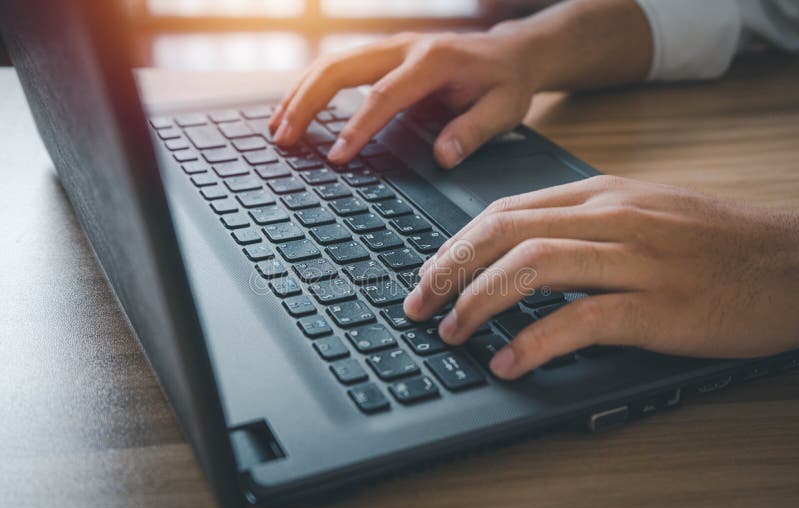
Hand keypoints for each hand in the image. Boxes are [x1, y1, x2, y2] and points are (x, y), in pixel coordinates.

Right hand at [268, 30, 536, 167]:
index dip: (357, 127)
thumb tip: (444, 157)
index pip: (383, 96)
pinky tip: (293, 111)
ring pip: (331, 63)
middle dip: (307, 103)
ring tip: (276, 129)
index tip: (336, 157)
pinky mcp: (381, 55)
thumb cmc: (505, 82)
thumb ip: (475, 131)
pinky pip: (337, 67)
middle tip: (284, 140)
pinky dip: (310, 88)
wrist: (508, 51)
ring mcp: (389, 47)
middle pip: (340, 68)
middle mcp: (403, 46)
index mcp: (432, 61)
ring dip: (299, 94)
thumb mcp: (505, 108)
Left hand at [403, 175, 798, 378]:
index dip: (456, 244)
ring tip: (452, 333)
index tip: (429, 273)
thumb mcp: (644, 214)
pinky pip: (580, 320)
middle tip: (418, 304)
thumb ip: (584, 225)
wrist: (795, 262)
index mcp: (602, 195)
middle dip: (449, 270)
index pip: (505, 211)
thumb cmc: (718, 243)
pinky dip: (534, 342)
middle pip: (504, 233)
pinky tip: (509, 363)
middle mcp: (611, 218)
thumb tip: (519, 251)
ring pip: (531, 268)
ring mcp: (635, 259)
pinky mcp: (658, 306)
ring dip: (479, 302)